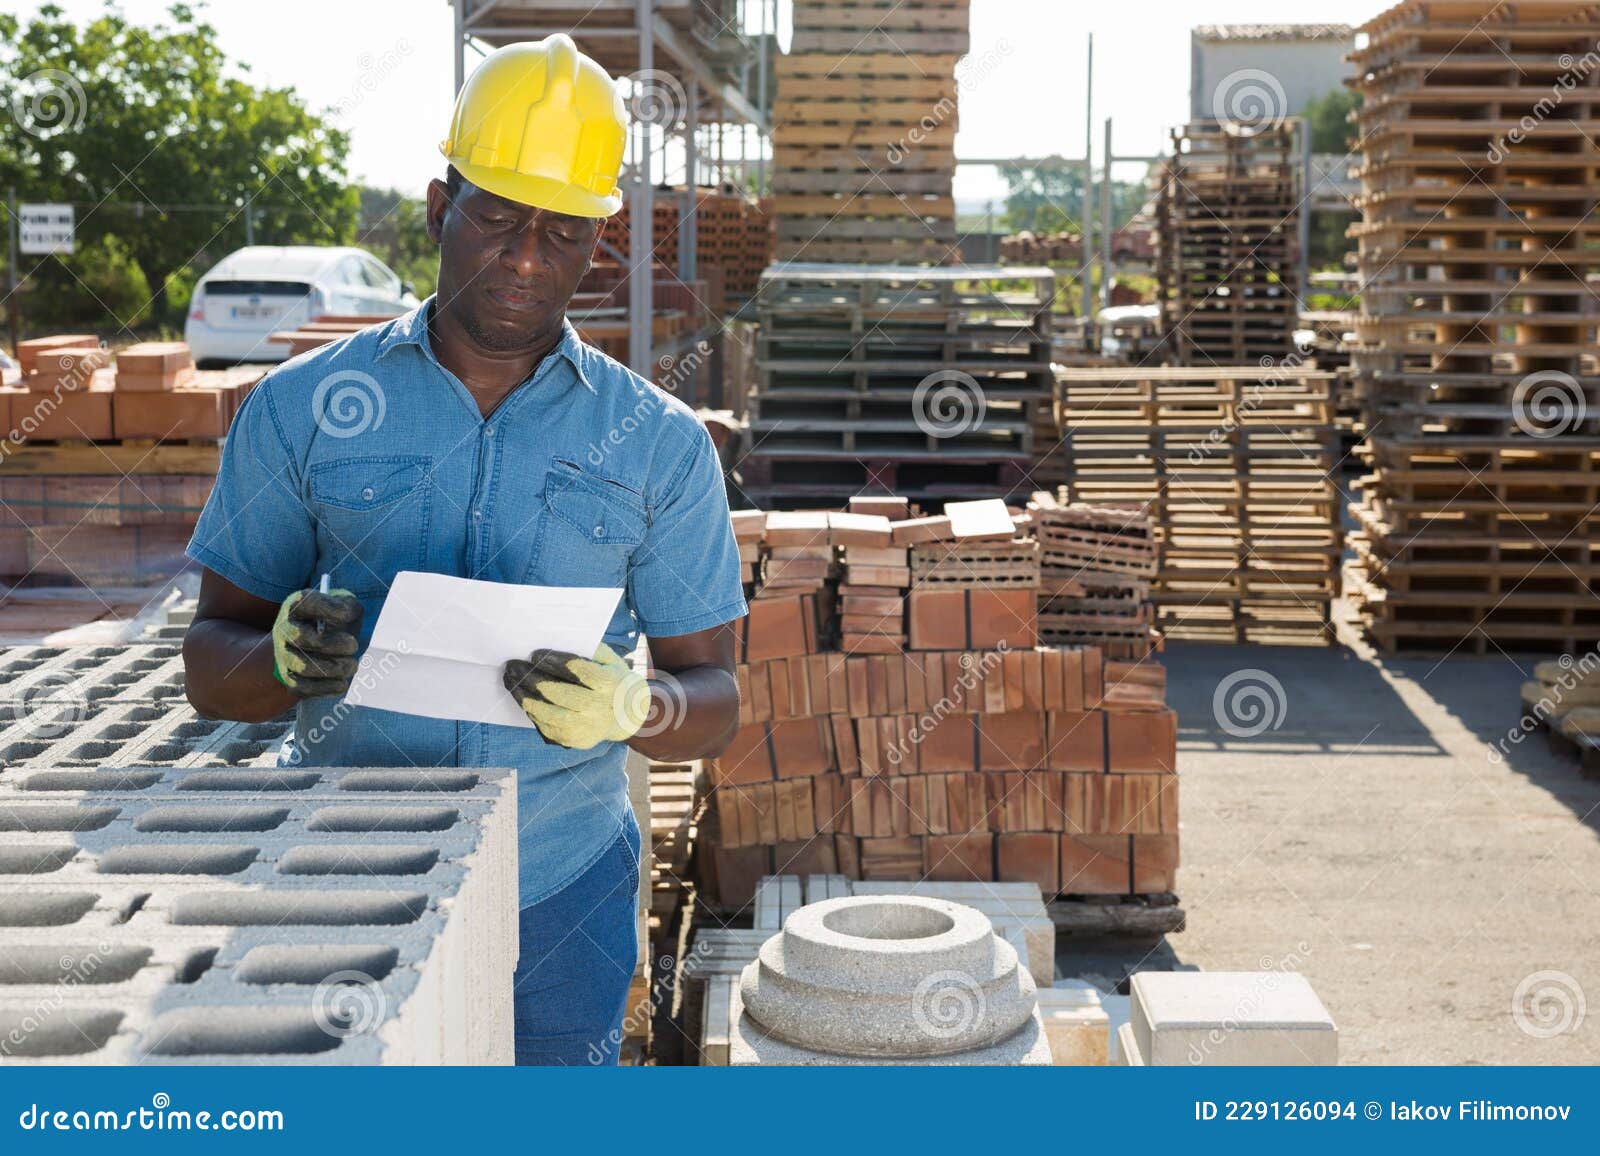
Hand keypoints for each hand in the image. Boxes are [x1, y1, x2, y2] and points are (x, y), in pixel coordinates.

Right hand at [271, 587, 363, 697]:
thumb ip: (349, 605)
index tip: (347, 614)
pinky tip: (342, 682)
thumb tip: (347, 613)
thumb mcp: (342, 606)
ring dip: (333, 668)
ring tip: (351, 665)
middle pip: (302, 638)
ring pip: (304, 667)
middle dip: (333, 644)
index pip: (307, 602)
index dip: (328, 608)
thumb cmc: (333, 622)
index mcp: (297, 606)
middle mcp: (285, 629)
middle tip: (353, 645)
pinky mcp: (289, 677)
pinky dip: (327, 687)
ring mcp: (284, 655)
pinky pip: (304, 688)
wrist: (315, 645)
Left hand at [503, 643, 649, 749]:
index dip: (554, 662)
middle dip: (532, 678)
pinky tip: (523, 697)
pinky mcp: (574, 740)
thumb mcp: (610, 660)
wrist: (627, 715)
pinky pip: (546, 726)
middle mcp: (599, 709)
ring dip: (524, 696)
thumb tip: (556, 641)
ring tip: (511, 681)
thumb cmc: (612, 680)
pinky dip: (532, 711)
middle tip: (514, 666)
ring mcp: (586, 728)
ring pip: (547, 713)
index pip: (578, 671)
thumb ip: (588, 650)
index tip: (535, 654)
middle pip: (558, 693)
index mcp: (610, 684)